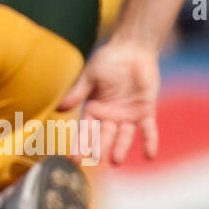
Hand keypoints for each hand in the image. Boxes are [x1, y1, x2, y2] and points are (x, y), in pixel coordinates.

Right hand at [58, 39, 159, 163]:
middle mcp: (110, 116)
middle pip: (103, 135)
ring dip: (121, 147)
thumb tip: (59, 108)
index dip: (80, 144)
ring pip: (124, 135)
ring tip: (116, 160)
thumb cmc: (108, 60)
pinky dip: (150, 142)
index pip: (85, 130)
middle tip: (95, 160)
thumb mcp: (90, 76)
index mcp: (94, 108)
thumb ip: (78, 93)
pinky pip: (148, 129)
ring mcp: (128, 115)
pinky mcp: (146, 111)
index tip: (75, 158)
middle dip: (99, 148)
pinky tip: (150, 155)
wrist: (132, 48)